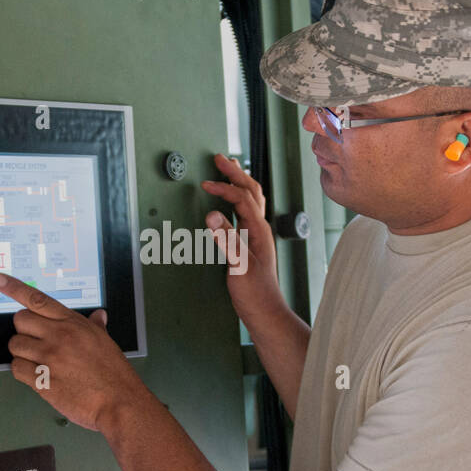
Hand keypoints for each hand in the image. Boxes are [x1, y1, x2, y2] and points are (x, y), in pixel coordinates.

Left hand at [0, 272, 148, 432]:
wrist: (119, 402)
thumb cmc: (114, 374)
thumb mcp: (105, 342)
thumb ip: (95, 326)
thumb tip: (98, 316)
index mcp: (73, 323)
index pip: (37, 299)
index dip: (14, 288)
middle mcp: (59, 336)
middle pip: (20, 320)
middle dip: (23, 330)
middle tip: (35, 341)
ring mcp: (50, 358)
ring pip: (15, 345)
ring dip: (22, 353)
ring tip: (39, 362)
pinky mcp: (42, 380)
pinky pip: (16, 368)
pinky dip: (22, 372)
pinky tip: (37, 375)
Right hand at [200, 153, 284, 324]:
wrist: (265, 313)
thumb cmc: (255, 294)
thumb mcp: (238, 266)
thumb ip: (226, 239)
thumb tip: (211, 213)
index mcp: (259, 231)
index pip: (242, 199)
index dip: (224, 188)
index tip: (205, 183)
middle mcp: (260, 230)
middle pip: (251, 191)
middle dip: (235, 173)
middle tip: (219, 158)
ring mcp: (257, 236)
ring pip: (251, 200)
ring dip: (239, 182)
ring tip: (228, 170)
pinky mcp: (251, 244)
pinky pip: (245, 213)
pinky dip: (237, 200)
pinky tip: (229, 202)